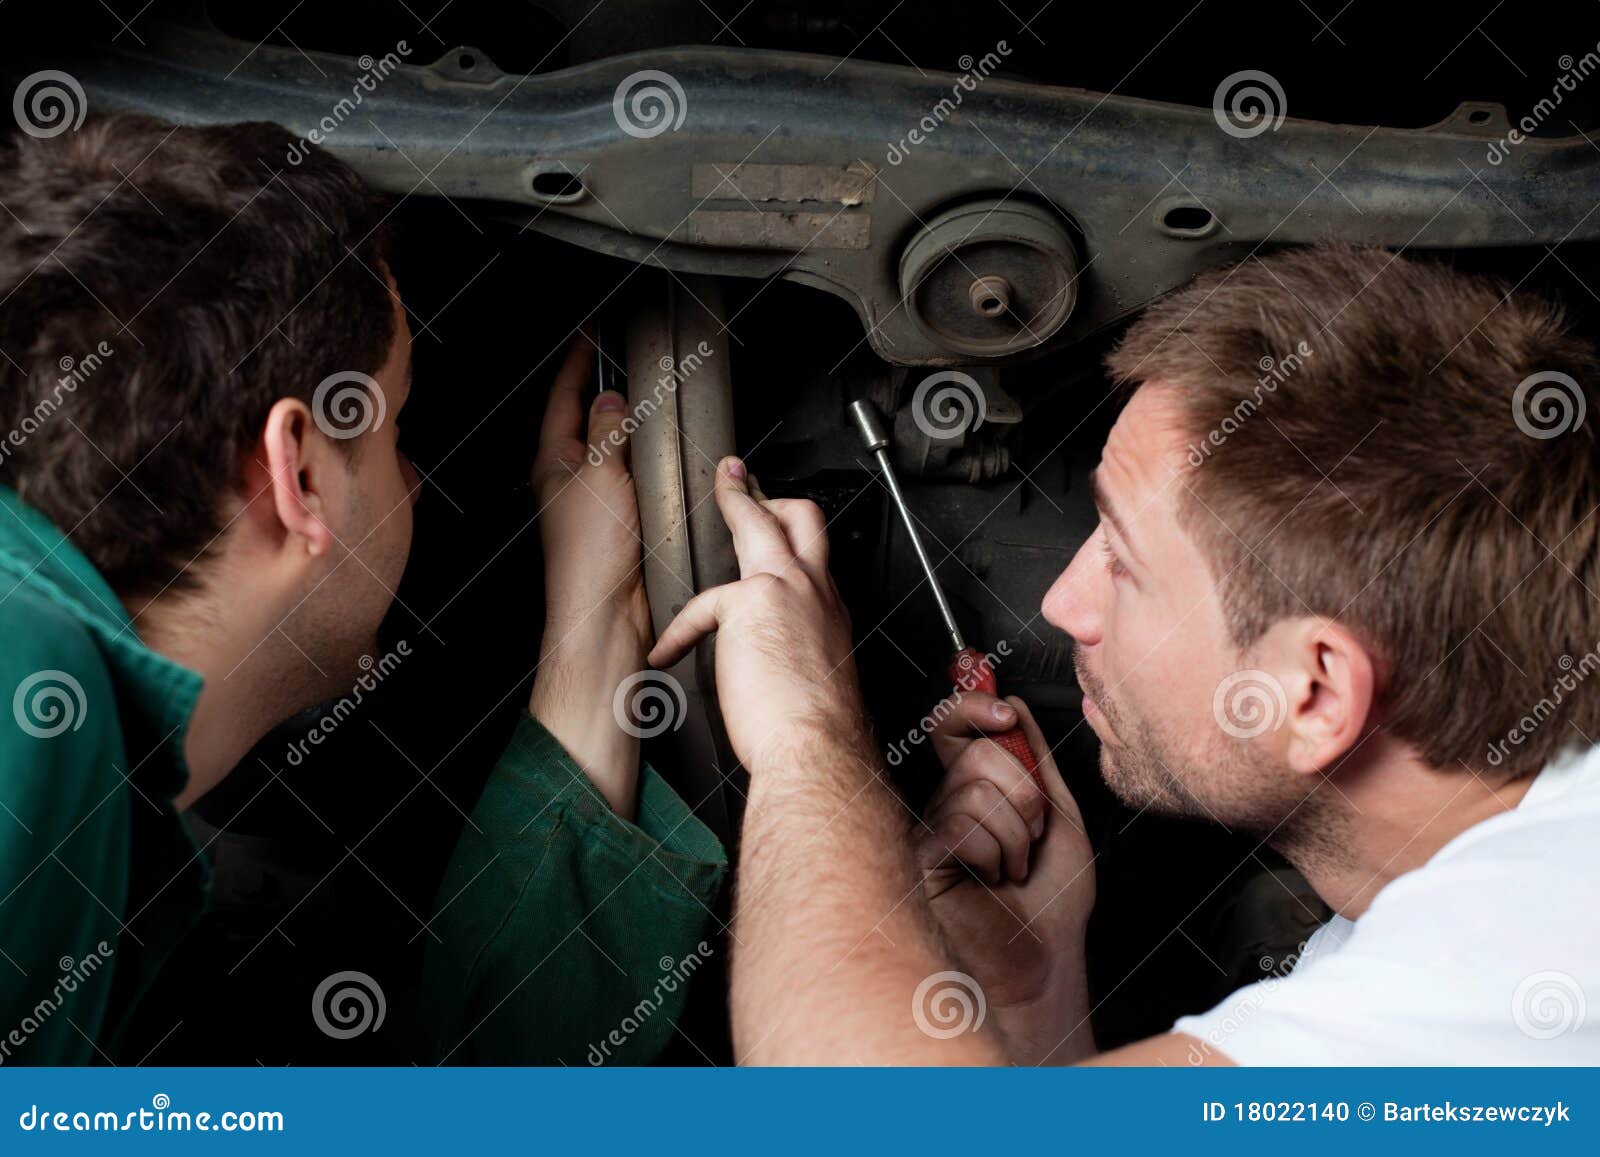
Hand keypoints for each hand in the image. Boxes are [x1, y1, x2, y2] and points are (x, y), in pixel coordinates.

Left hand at [531, 333, 649, 643]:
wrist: (605, 612)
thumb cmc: (591, 552)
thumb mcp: (600, 476)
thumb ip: (607, 433)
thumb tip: (611, 400)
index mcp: (554, 461)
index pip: (564, 396)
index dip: (578, 360)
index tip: (591, 332)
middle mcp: (569, 480)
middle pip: (583, 420)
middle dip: (599, 388)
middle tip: (618, 355)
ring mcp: (592, 502)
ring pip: (608, 450)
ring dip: (625, 426)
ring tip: (644, 398)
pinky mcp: (617, 523)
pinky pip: (630, 478)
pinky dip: (643, 460)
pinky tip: (660, 457)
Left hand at [648, 458, 869, 774]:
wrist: (816, 749)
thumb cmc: (814, 729)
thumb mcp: (816, 680)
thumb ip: (797, 654)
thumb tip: (774, 663)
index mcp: (828, 613)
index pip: (812, 561)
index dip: (794, 543)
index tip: (778, 536)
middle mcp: (814, 592)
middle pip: (801, 518)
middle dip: (768, 493)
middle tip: (743, 479)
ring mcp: (786, 589)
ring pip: (761, 521)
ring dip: (734, 497)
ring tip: (718, 487)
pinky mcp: (749, 603)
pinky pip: (701, 606)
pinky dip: (679, 633)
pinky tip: (666, 651)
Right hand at [917, 691, 1097, 1062]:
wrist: (1048, 957)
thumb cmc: (1052, 900)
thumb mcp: (1059, 813)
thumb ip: (1037, 756)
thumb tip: (1013, 701)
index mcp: (973, 787)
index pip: (952, 724)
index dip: (971, 704)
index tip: (1005, 714)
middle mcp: (946, 803)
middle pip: (978, 751)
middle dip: (1026, 794)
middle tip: (1032, 836)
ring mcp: (930, 830)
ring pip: (976, 788)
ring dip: (1017, 834)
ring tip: (1014, 866)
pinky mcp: (922, 859)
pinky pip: (963, 825)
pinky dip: (997, 854)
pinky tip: (993, 881)